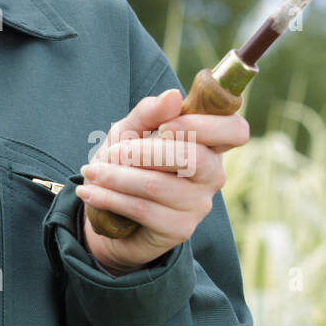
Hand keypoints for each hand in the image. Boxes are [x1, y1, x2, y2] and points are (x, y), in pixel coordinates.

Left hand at [77, 89, 248, 274]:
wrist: (108, 209)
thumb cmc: (127, 161)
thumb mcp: (131, 130)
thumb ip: (149, 113)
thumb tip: (173, 96)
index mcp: (209, 144)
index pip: (235, 130)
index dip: (205, 125)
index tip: (168, 126)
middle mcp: (212, 174)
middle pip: (195, 158)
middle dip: (145, 151)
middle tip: (114, 150)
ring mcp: (198, 204)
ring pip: (159, 185)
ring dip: (116, 176)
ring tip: (91, 172)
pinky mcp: (179, 229)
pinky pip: (143, 209)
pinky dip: (110, 197)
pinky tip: (90, 192)